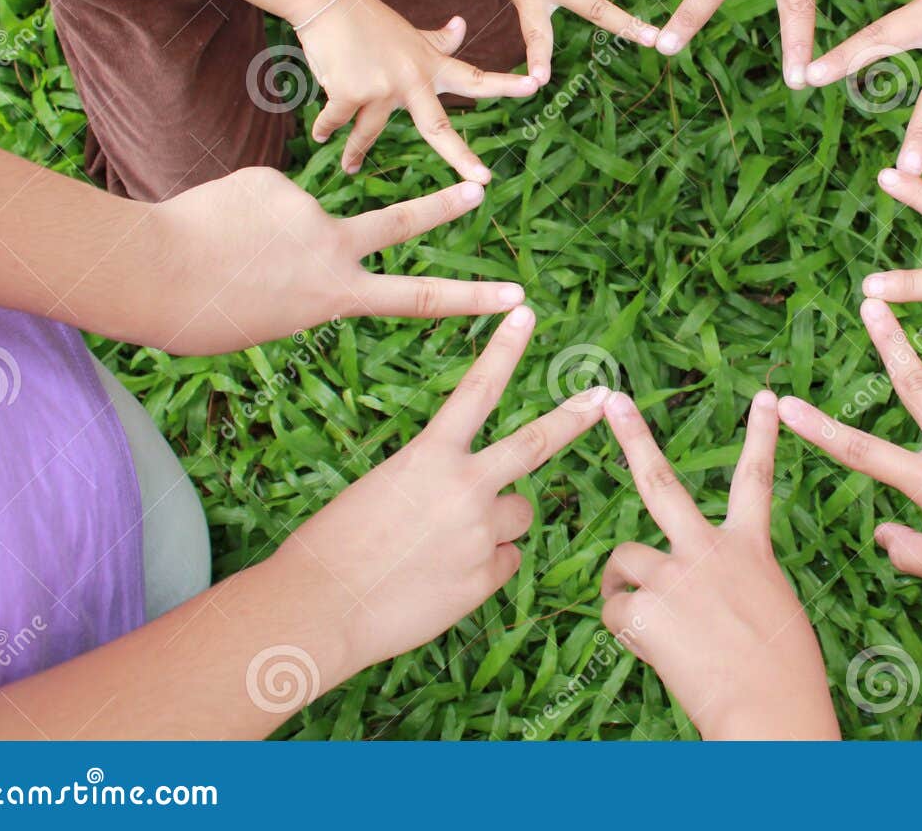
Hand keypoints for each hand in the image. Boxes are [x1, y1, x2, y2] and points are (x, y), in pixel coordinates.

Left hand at [151, 166, 522, 354]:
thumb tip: (308, 243)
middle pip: (400, 223)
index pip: (418, 299)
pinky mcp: (273, 179)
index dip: (472, 299)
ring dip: (264, 231)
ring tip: (222, 249)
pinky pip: (262, 196)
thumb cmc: (203, 314)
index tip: (514, 296)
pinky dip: (240, 211)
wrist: (156, 270)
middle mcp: (332, 247)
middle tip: (477, 188)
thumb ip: (305, 282)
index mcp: (335, 294)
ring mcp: (306, 208)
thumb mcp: (271, 317)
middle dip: (442, 205)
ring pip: (293, 215)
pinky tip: (212, 225)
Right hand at [272, 306, 606, 672]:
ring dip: (498, 524)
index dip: (505, 349)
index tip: (526, 312)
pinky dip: (483, 569)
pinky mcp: (485, 580)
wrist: (318, 609)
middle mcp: (463, 487)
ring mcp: (480, 534)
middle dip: (573, 419)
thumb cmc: (334, 547)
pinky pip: (504, 564)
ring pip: (519, 517)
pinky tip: (443, 580)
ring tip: (446, 546)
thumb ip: (435, 482)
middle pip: (535, 444)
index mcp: (428, 456)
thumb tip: (473, 500)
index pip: (476, 389)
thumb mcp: (383, 490)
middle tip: (604, 397)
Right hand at [299, 0, 539, 178]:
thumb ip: (438, 39)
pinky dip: (325, 129)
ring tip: (349, 168)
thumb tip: (462, 24)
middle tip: (483, 179)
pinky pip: (336, 121)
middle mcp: (411, 80)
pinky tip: (319, 137)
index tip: (535, 87)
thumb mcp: (410, 31)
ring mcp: (381, 89)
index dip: (506, 85)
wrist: (326, 2)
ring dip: (354, 152)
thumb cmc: (367, 18)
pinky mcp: (349, 92)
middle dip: (460, 156)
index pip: (475, 78)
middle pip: (438, 126)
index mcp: (430, 66)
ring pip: (369, 133)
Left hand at [598, 390, 839, 739]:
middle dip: (635, 436)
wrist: (771, 712)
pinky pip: (615, 610)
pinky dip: (626, 630)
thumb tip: (693, 590)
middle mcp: (709, 550)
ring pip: (623, 562)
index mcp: (750, 549)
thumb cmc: (781, 675)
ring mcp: (674, 576)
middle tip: (614, 400)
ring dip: (626, 587)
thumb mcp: (771, 610)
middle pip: (661, 481)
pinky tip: (655, 650)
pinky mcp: (645, 608)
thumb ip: (732, 583)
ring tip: (655, 624)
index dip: (762, 435)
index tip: (767, 398)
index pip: (757, 479)